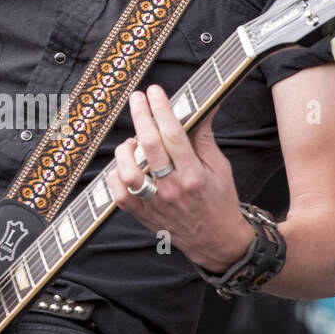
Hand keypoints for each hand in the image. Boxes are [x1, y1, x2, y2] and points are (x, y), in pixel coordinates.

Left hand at [108, 85, 252, 270]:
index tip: (154, 92)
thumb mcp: (219, 166)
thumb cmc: (218, 200)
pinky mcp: (141, 215)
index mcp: (194, 175)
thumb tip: (205, 106)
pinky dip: (115, 175)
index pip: (174, 135)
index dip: (161, 109)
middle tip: (137, 99)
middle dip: (141, 116)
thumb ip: (205, 136)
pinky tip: (124, 165)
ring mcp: (154, 204)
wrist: (215, 241)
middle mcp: (172, 189)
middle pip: (149, 147)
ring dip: (126, 150)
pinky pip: (118, 193)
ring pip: (129, 171)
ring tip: (131, 141)